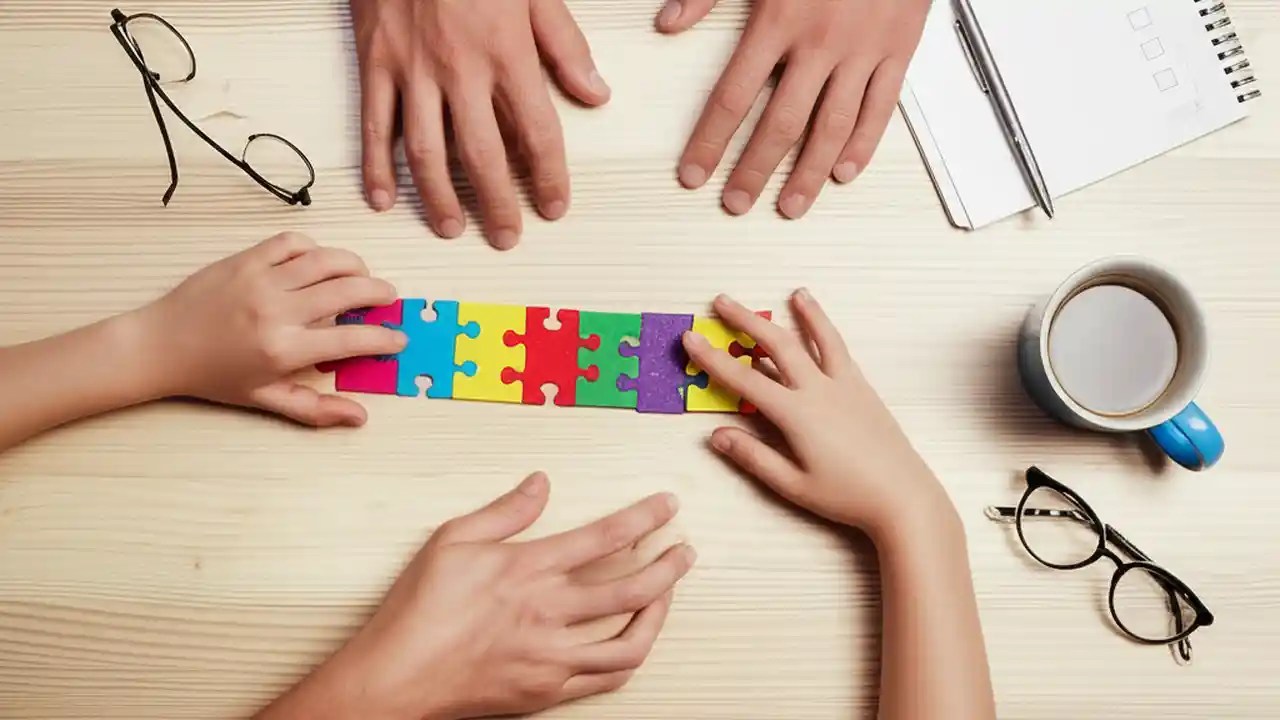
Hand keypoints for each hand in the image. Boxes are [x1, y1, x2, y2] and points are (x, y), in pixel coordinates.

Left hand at [133, 232, 405, 426]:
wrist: (160, 345)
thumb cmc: (213, 376)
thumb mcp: (265, 398)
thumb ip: (315, 409)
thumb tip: (360, 417)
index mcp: (283, 349)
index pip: (351, 339)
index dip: (383, 339)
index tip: (398, 338)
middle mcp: (277, 311)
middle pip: (347, 291)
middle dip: (379, 293)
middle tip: (388, 298)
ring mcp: (261, 279)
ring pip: (326, 260)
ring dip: (355, 265)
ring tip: (363, 275)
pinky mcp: (246, 259)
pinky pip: (292, 243)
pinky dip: (315, 248)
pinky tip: (320, 262)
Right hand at [258, 473, 693, 719]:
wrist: (396, 679)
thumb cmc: (417, 609)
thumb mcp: (452, 540)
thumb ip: (505, 510)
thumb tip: (541, 483)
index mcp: (528, 570)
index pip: (605, 537)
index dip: (644, 518)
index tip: (667, 506)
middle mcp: (549, 613)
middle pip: (631, 588)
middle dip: (668, 566)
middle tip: (684, 551)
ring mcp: (551, 658)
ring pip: (629, 641)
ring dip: (658, 614)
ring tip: (666, 595)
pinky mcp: (546, 691)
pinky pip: (605, 678)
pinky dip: (628, 657)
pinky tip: (634, 640)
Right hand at [351, 0, 610, 249]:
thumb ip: (565, 46)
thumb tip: (596, 95)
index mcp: (505, 52)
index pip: (535, 131)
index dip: (548, 176)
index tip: (554, 206)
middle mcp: (459, 69)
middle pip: (481, 154)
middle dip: (496, 203)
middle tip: (505, 237)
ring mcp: (411, 69)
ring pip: (425, 150)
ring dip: (439, 198)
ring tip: (451, 228)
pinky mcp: (374, 63)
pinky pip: (375, 125)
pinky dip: (375, 166)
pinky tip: (383, 198)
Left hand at [662, 0, 929, 218]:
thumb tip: (668, 22)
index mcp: (778, 19)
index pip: (732, 97)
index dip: (710, 142)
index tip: (694, 174)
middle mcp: (820, 41)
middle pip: (780, 125)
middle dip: (753, 171)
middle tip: (735, 203)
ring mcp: (862, 50)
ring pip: (831, 129)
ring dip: (807, 175)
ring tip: (788, 206)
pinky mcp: (898, 49)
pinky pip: (881, 109)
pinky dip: (862, 146)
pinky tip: (843, 173)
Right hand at [682, 290, 952, 539]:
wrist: (902, 495)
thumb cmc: (845, 496)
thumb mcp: (793, 485)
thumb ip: (753, 457)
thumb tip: (716, 434)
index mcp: (797, 414)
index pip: (744, 380)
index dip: (713, 358)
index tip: (690, 338)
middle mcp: (819, 390)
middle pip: (777, 344)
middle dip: (746, 321)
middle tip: (721, 301)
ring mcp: (844, 384)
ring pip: (818, 338)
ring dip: (803, 313)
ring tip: (794, 292)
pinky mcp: (863, 388)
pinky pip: (840, 349)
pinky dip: (827, 331)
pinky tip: (822, 327)